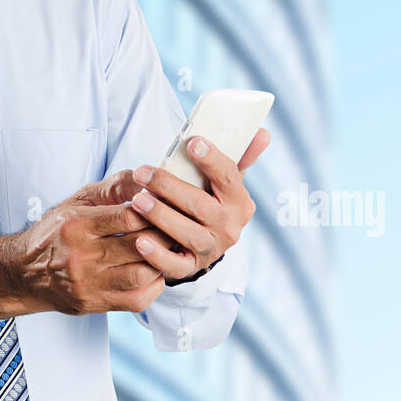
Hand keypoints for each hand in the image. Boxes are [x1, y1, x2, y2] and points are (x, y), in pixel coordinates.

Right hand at [0, 169, 166, 318]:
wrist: (24, 272)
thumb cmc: (55, 232)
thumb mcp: (77, 201)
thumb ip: (112, 188)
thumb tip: (147, 178)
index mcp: (77, 224)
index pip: (128, 216)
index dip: (154, 211)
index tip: (167, 208)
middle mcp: (81, 255)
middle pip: (138, 245)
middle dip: (165, 236)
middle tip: (178, 229)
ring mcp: (87, 283)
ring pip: (141, 274)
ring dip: (161, 262)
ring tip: (167, 251)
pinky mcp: (93, 303)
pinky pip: (136, 299)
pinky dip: (153, 286)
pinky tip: (153, 272)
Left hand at [121, 129, 270, 282]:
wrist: (203, 244)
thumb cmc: (210, 201)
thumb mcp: (226, 181)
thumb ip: (240, 156)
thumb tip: (263, 132)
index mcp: (240, 202)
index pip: (230, 177)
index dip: (212, 159)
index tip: (192, 143)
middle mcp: (229, 227)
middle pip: (202, 206)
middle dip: (170, 187)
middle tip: (142, 172)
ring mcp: (211, 249)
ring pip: (188, 234)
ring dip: (161, 216)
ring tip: (137, 200)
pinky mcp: (191, 268)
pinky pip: (175, 266)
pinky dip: (157, 255)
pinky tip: (140, 241)